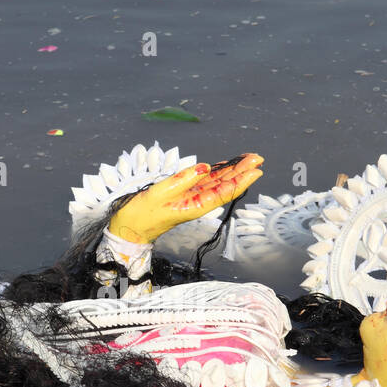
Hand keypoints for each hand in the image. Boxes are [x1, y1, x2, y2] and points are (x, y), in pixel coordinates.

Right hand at [109, 153, 263, 243]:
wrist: (129, 227)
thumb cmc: (141, 214)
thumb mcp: (158, 194)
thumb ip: (181, 179)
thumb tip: (204, 167)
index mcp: (194, 205)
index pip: (223, 192)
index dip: (240, 180)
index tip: (255, 170)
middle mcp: (197, 202)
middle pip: (224, 185)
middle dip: (242, 171)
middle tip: (257, 158)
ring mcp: (191, 198)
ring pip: (216, 182)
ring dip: (232, 171)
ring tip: (248, 159)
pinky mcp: (185, 195)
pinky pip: (204, 182)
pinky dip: (216, 173)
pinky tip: (225, 166)